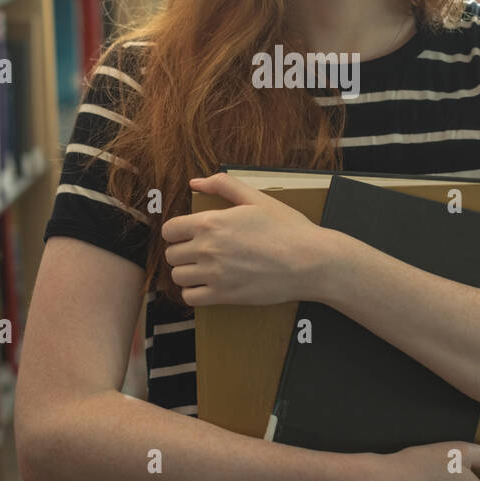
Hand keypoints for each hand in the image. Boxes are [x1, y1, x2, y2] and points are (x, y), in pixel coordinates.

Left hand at [161, 172, 327, 306]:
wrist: (310, 261)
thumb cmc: (287, 228)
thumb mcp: (256, 198)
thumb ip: (223, 185)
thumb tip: (195, 182)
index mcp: (211, 222)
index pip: (170, 230)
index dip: (177, 232)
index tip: (188, 234)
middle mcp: (208, 249)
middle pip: (171, 255)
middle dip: (182, 251)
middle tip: (199, 251)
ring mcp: (215, 274)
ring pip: (178, 277)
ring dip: (187, 272)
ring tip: (203, 268)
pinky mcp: (224, 296)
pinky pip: (191, 298)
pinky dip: (194, 292)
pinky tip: (208, 285)